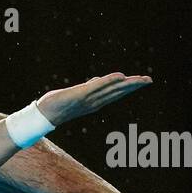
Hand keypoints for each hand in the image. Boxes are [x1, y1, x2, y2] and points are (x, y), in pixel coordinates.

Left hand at [36, 73, 151, 126]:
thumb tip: (96, 81)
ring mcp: (88, 98)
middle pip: (117, 92)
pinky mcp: (80, 94)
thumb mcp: (75, 95)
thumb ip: (87, 89)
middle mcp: (94, 102)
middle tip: (149, 80)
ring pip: (111, 90)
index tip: (142, 82)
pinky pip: (97, 87)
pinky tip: (121, 76)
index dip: (129, 88)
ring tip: (141, 79)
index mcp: (94, 102)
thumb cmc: (56, 106)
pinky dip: (109, 81)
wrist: (42, 116)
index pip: (115, 93)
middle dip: (134, 86)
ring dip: (127, 85)